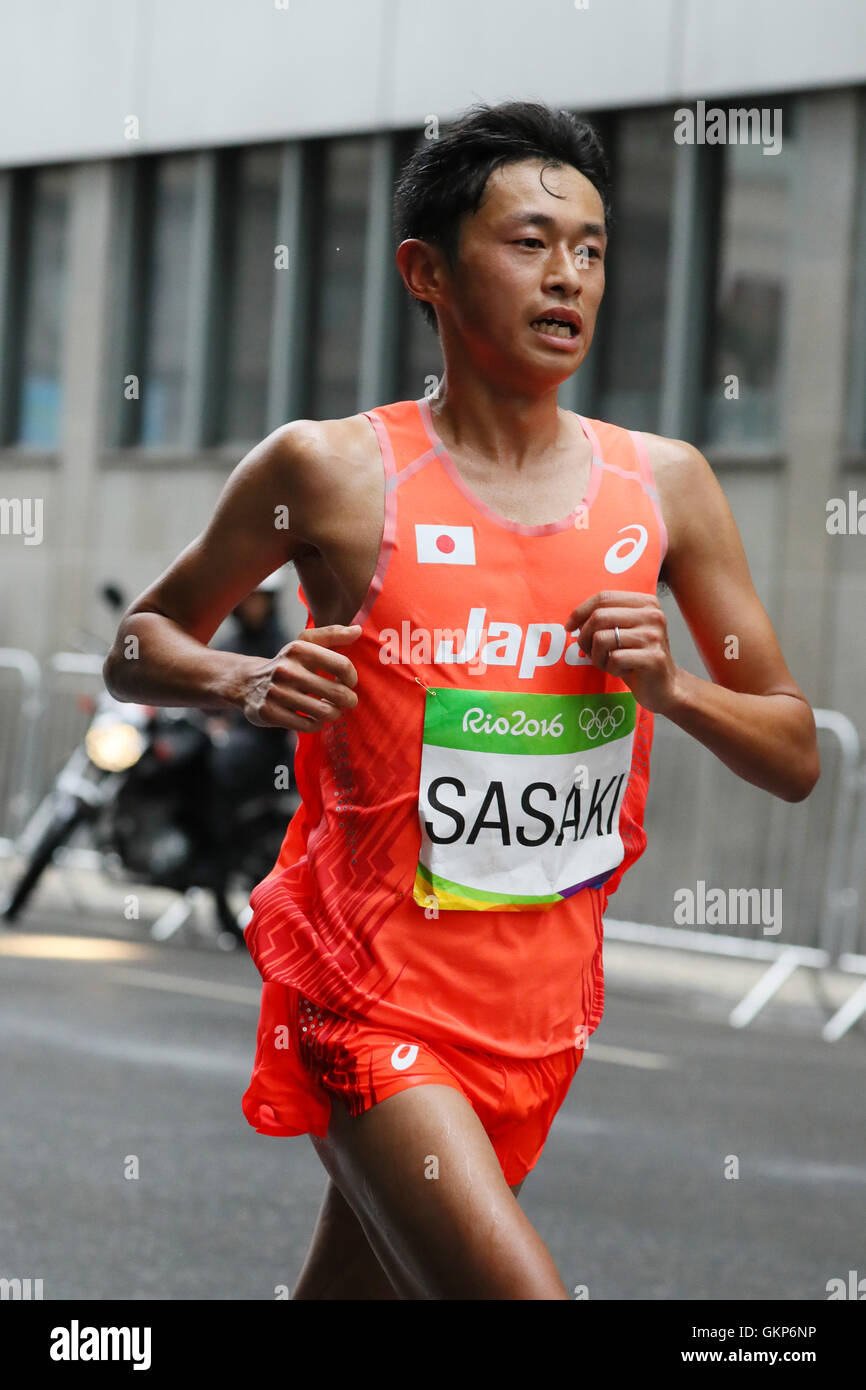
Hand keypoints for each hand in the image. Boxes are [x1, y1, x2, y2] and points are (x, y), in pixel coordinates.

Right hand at [240, 624, 361, 730]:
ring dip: (334, 714)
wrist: (247, 682)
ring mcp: (276, 693)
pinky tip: (314, 718)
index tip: (348, 682)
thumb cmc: (287, 664)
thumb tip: (358, 631)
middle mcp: (286, 670)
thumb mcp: (304, 644)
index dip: (352, 678)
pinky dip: (317, 724)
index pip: (342, 666)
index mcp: (298, 649)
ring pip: (324, 712)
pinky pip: (308, 725)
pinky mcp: (269, 713)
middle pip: (337, 693)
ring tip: (331, 710)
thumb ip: (332, 635)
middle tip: (346, 701)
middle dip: (348, 701)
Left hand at [564, 591, 680, 714]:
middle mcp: (653, 616)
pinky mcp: (653, 658)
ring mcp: (654, 637)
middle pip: (600, 616)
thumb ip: (603, 618)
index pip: (604, 597)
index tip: (570, 627)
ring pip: (602, 639)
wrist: (664, 686)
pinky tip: (621, 671)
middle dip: (585, 637)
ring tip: (608, 663)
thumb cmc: (637, 657)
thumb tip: (574, 620)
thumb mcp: (622, 631)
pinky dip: (610, 668)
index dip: (581, 611)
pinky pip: (613, 659)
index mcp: (646, 603)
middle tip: (589, 651)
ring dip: (597, 656)